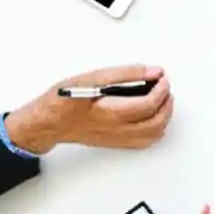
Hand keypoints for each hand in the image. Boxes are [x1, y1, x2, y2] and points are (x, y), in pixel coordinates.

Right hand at [3, 65, 173, 154]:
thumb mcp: (91, 78)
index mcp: (111, 113)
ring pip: (153, 135)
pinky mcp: (116, 142)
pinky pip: (144, 142)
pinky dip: (155, 129)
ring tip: (162, 100)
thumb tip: (152, 71)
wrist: (47, 122)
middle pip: (156, 122)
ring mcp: (118, 139)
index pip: (149, 104)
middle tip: (165, 88)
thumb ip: (125, 74)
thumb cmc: (62, 101)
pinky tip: (153, 117)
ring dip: (164, 117)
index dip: (162, 89)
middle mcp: (117, 129)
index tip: (162, 78)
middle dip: (167, 103)